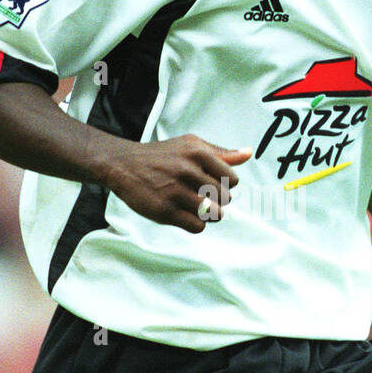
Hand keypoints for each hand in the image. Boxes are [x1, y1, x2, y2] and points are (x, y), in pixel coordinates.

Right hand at [106, 134, 251, 233]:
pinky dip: (196, 224)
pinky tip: (185, 215)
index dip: (225, 186)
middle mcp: (187, 171)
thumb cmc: (161, 156)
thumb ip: (220, 153)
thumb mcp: (190, 146)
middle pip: (225, 199)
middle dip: (217, 201)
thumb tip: (248, 154)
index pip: (233, 180)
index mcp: (197, 153)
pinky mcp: (164, 211)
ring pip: (214, 214)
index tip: (212, 185)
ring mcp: (175, 191)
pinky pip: (197, 226)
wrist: (124, 165)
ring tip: (195, 207)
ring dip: (208, 214)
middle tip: (202, 197)